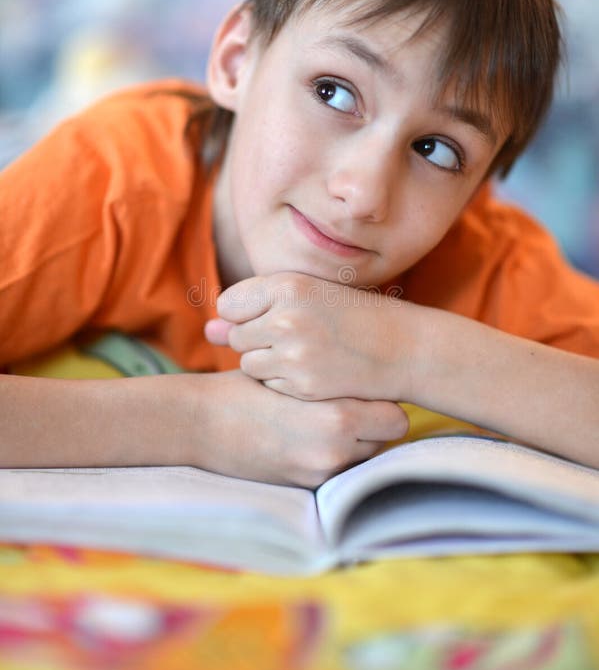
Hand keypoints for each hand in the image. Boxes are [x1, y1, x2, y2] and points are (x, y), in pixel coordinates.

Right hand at [187, 370, 407, 487]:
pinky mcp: (303, 487)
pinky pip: (338, 472)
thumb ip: (332, 380)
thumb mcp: (293, 373)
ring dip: (355, 442)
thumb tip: (370, 376)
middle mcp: (335, 450)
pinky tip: (308, 438)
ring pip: (364, 457)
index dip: (384, 404)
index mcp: (336, 416)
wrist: (197, 424)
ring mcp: (320, 473)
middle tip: (351, 404)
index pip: (396, 417)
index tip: (366, 391)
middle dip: (373, 424)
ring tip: (325, 421)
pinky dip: (332, 458)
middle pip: (384, 441)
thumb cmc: (244, 388)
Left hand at [205, 272, 410, 401]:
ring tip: (304, 353)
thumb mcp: (307, 297)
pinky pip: (270, 385)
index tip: (273, 316)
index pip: (230, 304)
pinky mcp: (302, 385)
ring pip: (249, 364)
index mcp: (287, 284)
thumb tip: (209, 332)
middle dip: (258, 340)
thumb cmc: (353, 316)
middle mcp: (286, 317)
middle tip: (296, 337)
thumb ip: (253, 311)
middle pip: (237, 336)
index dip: (247, 313)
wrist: (402, 347)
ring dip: (268, 363)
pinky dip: (284, 382)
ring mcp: (293, 354)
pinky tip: (312, 372)